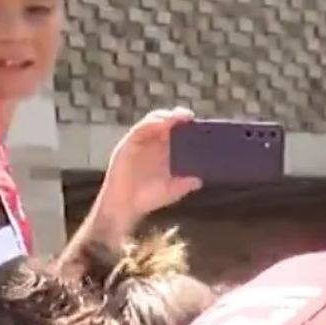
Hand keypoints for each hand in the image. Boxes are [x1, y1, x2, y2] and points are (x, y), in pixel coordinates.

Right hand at [89, 108, 203, 243]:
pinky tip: (161, 123)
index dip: (185, 126)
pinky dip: (150, 124)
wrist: (125, 207)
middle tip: (189, 117)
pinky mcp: (127, 145)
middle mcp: (152, 144)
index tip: (196, 123)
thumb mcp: (171, 191)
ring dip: (165, 117)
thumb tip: (199, 180)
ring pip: (152, 122)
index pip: (175, 132)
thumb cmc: (147, 199)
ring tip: (177, 117)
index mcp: (164, 152)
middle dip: (177, 117)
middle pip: (165, 123)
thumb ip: (184, 185)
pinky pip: (139, 130)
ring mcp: (139, 143)